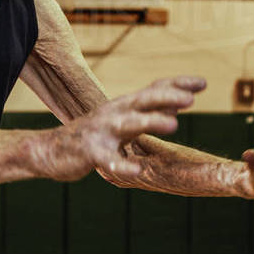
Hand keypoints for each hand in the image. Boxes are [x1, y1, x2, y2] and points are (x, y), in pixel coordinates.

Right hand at [32, 76, 204, 181]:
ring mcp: (102, 132)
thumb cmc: (93, 136)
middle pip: (143, 100)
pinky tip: (138, 171)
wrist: (50, 150)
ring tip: (173, 124)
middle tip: (191, 99)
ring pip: (128, 124)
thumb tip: (178, 105)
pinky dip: (124, 165)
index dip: (177, 84)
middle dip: (167, 96)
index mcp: (124, 105)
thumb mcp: (122, 120)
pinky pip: (109, 160)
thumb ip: (148, 112)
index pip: (154, 89)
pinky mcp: (91, 153)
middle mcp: (114, 113)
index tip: (203, 82)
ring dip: (150, 122)